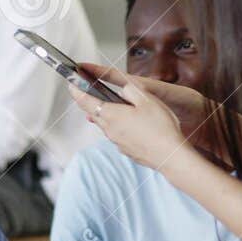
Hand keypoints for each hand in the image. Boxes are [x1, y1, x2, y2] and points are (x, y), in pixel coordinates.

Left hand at [69, 64, 187, 168]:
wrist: (171, 156)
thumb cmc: (160, 127)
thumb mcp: (147, 100)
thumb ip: (131, 91)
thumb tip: (122, 88)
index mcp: (111, 115)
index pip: (86, 101)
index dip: (76, 91)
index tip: (70, 84)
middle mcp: (110, 130)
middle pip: (94, 113)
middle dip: (90, 102)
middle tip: (89, 92)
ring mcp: (117, 142)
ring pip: (106, 125)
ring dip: (105, 115)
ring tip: (112, 106)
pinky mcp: (127, 150)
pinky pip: (117, 135)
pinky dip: (118, 126)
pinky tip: (130, 124)